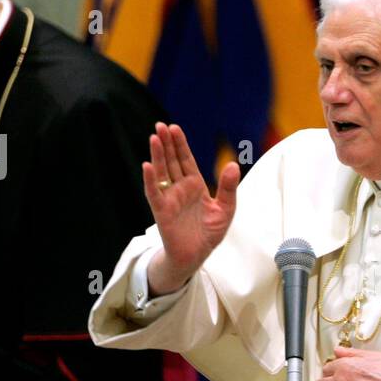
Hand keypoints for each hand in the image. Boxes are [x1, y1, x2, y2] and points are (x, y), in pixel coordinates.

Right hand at [142, 122, 240, 295]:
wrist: (196, 255)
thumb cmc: (209, 233)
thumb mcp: (226, 209)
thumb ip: (228, 187)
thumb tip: (232, 164)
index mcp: (195, 185)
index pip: (186, 160)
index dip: (180, 145)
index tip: (175, 128)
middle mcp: (180, 188)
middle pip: (171, 161)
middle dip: (167, 144)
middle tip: (160, 125)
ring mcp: (170, 198)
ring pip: (162, 173)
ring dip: (158, 156)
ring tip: (154, 138)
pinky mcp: (162, 211)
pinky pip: (154, 193)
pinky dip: (151, 180)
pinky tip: (148, 165)